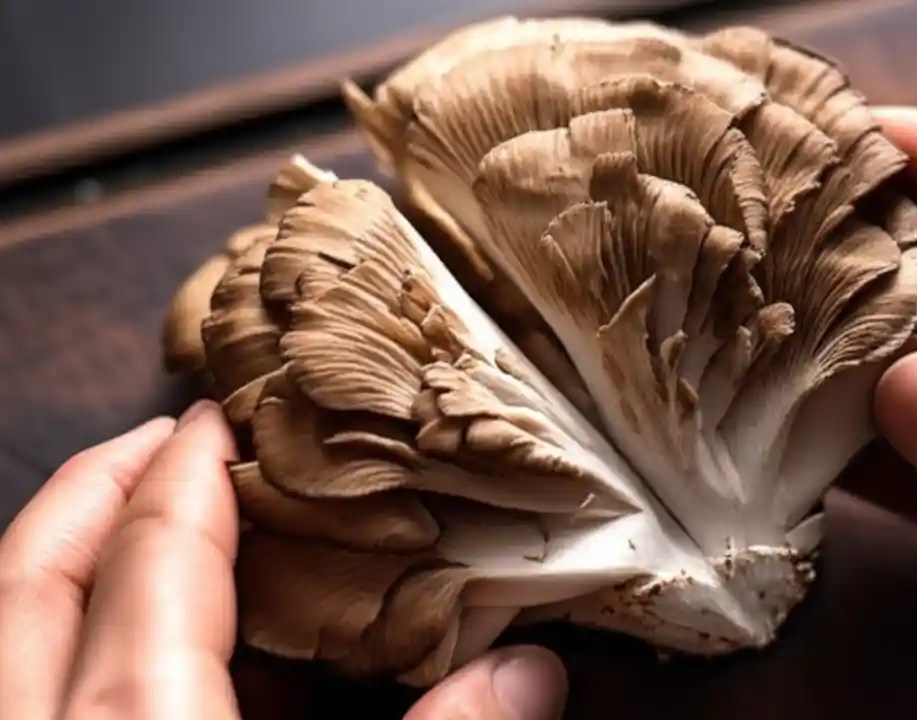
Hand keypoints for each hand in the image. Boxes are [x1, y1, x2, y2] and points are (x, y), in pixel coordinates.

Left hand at [0, 401, 566, 719]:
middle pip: (32, 575)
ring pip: (11, 635)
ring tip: (171, 530)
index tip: (227, 412)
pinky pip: (36, 702)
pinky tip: (177, 668)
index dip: (193, 469)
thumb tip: (532, 671)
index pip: (155, 554)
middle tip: (168, 437)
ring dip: (88, 566)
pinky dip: (93, 660)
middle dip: (99, 486)